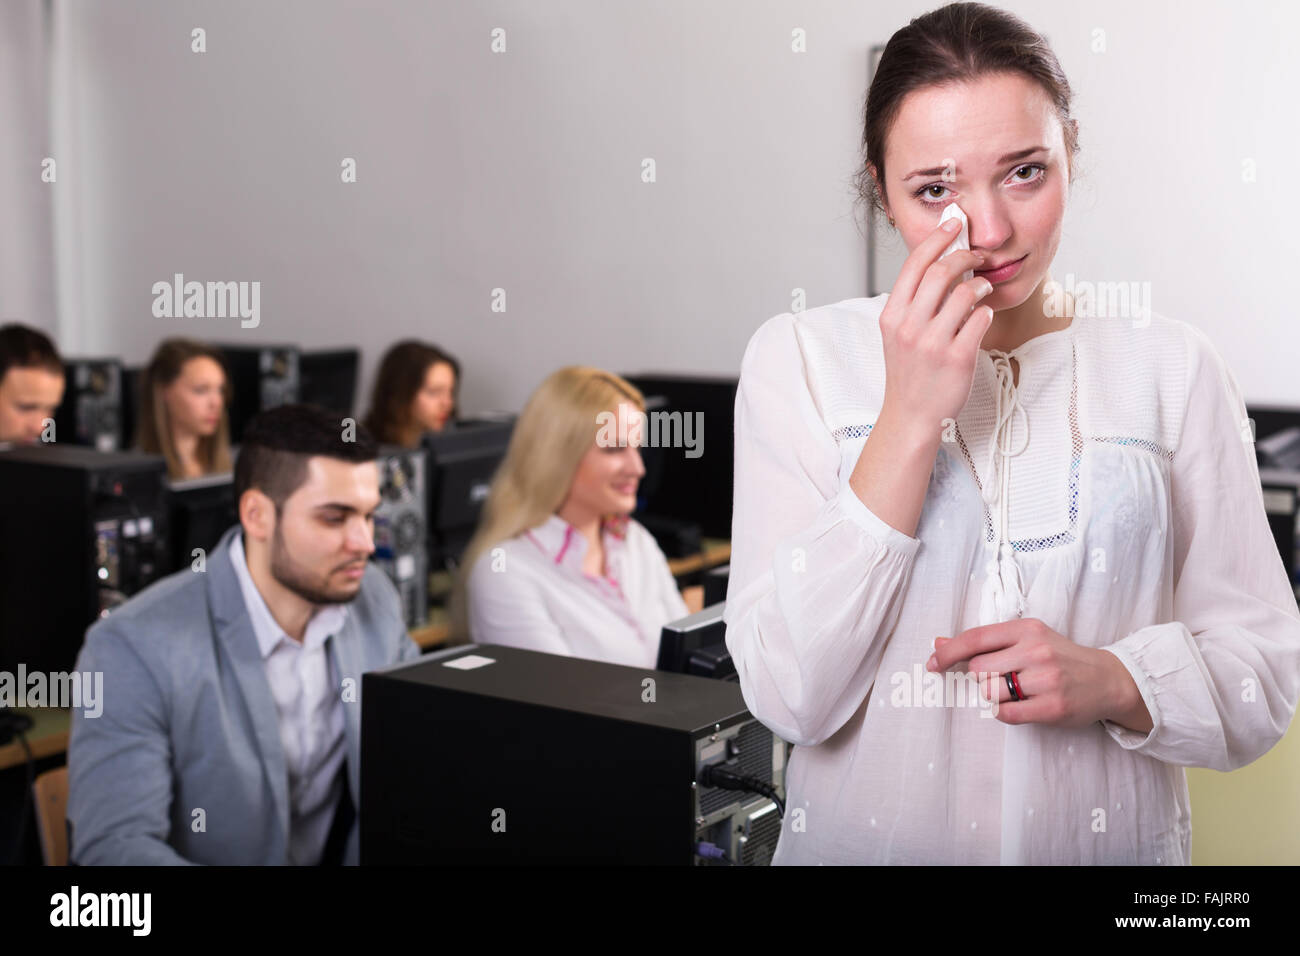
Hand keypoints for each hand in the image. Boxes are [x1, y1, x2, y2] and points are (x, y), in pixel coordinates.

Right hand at [878, 219, 995, 433]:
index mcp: (892, 316)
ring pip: (966, 293)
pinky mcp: (958, 358)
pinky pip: (981, 319)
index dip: (937, 239)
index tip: (953, 223)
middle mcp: (909, 327)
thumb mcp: (897, 334)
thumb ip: (913, 302)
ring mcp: (933, 343)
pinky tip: (982, 316)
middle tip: (978, 256)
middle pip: (941, 272)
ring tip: (983, 289)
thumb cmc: (908, 372)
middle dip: (965, 256)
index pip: (914, 264)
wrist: (911, 415)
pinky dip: (986, 312)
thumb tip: (940, 262)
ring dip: (981, 285)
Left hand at [925, 618, 1152, 731]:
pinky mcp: (1053, 707)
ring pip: (990, 692)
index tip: (933, 663)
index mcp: (1027, 629)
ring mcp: (1046, 680)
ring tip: (1016, 691)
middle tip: (1001, 678)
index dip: (948, 652)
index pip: (975, 638)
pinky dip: (1004, 713)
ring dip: (994, 696)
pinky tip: (1019, 706)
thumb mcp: (1025, 639)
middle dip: (980, 678)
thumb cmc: (1058, 657)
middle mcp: (1036, 651)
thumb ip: (984, 642)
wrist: (1107, 679)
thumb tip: (938, 644)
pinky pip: (1006, 714)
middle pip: (978, 670)